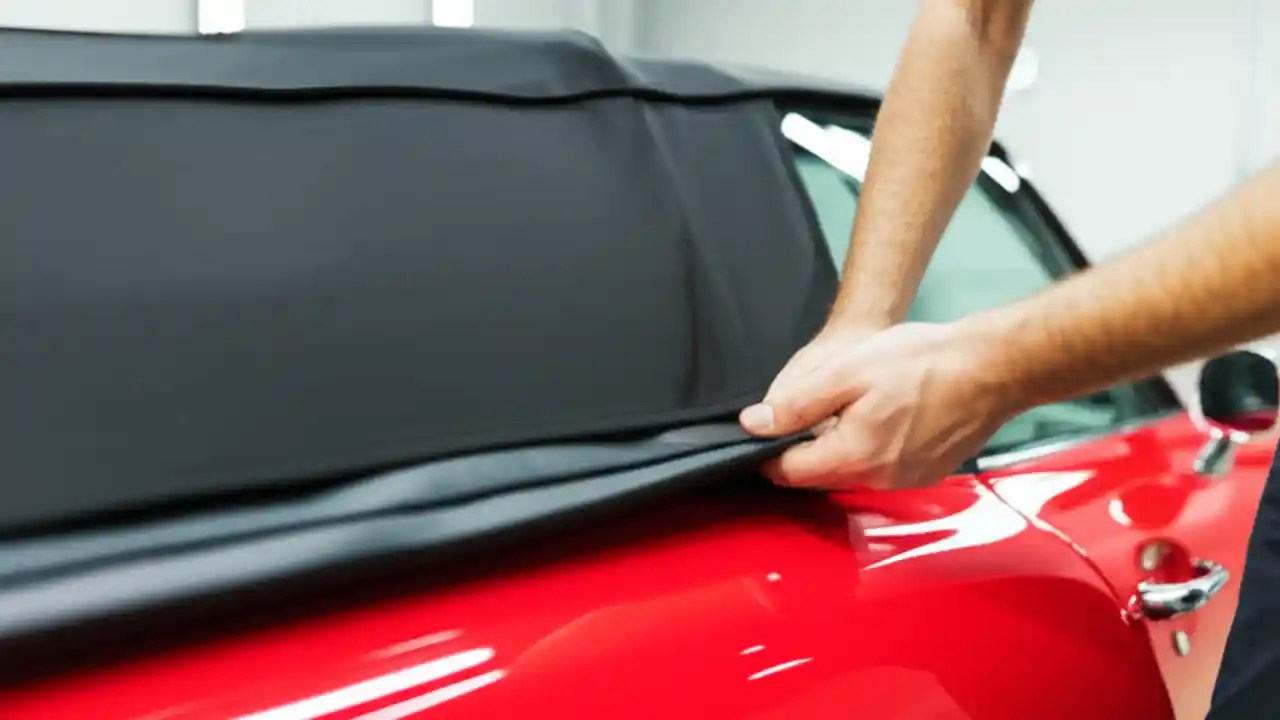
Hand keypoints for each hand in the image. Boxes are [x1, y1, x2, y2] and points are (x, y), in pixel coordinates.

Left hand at [739, 322, 1014, 490]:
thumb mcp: (846, 372)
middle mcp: (879, 480)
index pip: (789, 473)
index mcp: (854, 456)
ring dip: (837, 451)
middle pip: (819, 477)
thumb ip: (796, 404)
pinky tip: (881, 419)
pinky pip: (882, 471)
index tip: (768, 428)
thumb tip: (754, 425)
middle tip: (807, 412)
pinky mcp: (927, 474)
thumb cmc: (923, 363)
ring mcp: (907, 481)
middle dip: (803, 452)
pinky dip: (869, 451)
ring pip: (851, 474)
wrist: (993, 367)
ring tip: (846, 409)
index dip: (770, 452)